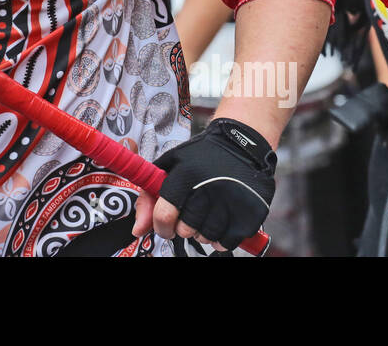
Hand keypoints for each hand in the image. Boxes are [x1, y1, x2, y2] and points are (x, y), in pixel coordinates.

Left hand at [130, 118, 275, 251]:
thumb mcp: (169, 166)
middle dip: (183, 227)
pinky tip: (220, 222)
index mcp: (185, 175)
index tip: (166, 225)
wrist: (242, 143)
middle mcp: (209, 189)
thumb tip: (137, 230)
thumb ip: (148, 197)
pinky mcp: (250, 213)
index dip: (161, 226)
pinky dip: (220, 239)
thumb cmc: (201, 157)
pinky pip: (227, 243)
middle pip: (186, 230)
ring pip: (206, 238)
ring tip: (206, 214)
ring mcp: (231, 202)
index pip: (164, 215)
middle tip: (190, 214)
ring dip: (202, 232)